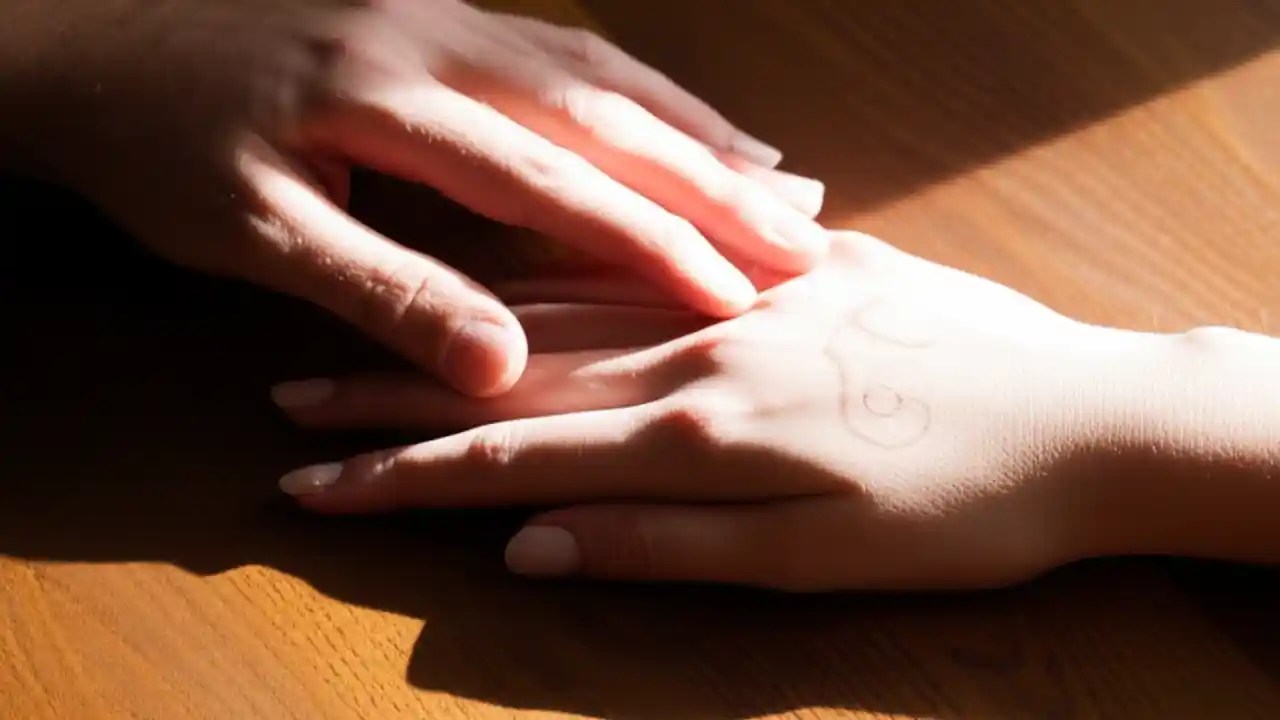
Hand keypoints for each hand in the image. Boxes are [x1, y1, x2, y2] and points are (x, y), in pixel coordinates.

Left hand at [12, 0, 826, 395]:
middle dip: (712, 178)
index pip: (553, 177)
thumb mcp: (249, 233)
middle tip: (806, 239)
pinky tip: (687, 123)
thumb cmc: (162, 141)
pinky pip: (571, 46)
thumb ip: (380, 290)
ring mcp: (446, 13)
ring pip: (604, 68)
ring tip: (782, 186)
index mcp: (392, 98)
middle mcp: (439, 39)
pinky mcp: (444, 11)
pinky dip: (646, 91)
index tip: (736, 294)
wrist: (95, 34)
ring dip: (696, 129)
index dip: (651, 238)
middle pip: (606, 109)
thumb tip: (496, 370)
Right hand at [271, 232, 1146, 590]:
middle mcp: (704, 347)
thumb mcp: (822, 563)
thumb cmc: (965, 511)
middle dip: (396, 396)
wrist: (1092, 416)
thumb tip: (535, 547)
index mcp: (704, 429)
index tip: (312, 489)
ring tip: (372, 342)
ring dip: (463, 328)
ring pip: (569, 308)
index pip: (515, 450)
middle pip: (516, 371)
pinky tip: (516, 270)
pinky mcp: (792, 270)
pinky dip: (567, 275)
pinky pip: (651, 264)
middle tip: (294, 411)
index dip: (404, 476)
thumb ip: (672, 547)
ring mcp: (743, 299)